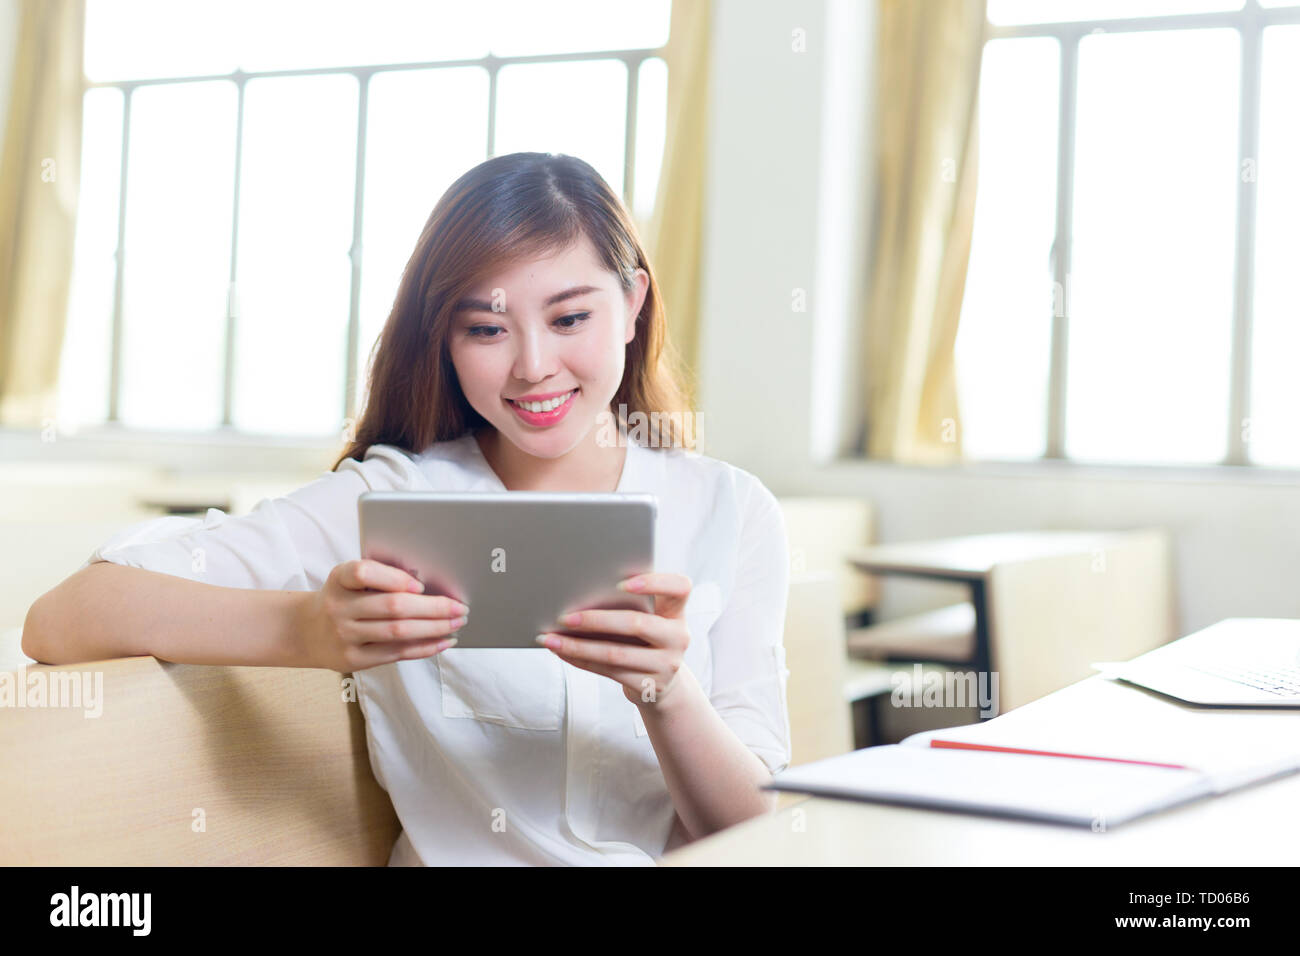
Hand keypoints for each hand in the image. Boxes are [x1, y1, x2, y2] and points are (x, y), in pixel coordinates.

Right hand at [300, 559, 468, 672]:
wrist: (307, 631)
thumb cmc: (342, 598)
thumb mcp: (349, 580)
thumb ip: (380, 577)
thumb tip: (430, 585)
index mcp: (339, 579)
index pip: (362, 573)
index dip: (394, 578)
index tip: (420, 585)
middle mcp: (338, 607)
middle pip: (392, 607)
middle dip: (433, 607)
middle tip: (460, 607)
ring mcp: (344, 636)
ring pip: (398, 632)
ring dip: (434, 628)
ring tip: (457, 623)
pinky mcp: (353, 659)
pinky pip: (395, 653)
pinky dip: (424, 648)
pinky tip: (443, 641)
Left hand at [537, 573, 691, 706]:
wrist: (661, 684)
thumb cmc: (644, 640)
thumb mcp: (648, 620)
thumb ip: (630, 606)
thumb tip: (577, 595)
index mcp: (676, 612)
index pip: (680, 587)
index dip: (654, 583)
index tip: (622, 583)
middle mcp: (678, 637)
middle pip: (637, 623)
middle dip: (596, 620)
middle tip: (564, 617)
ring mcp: (668, 665)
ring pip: (616, 653)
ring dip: (577, 646)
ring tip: (551, 639)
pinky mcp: (650, 686)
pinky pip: (608, 671)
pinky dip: (580, 660)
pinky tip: (562, 652)